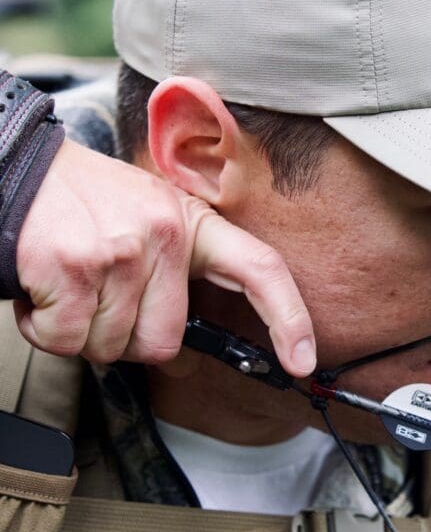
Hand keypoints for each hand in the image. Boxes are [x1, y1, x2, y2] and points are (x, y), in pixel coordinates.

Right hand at [13, 139, 315, 373]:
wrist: (19, 170)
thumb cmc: (88, 205)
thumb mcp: (152, 218)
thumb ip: (178, 274)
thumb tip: (183, 348)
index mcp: (194, 224)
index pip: (262, 270)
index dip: (290, 318)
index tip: (301, 361)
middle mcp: (166, 235)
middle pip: (165, 342)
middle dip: (126, 338)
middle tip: (99, 301)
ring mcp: (122, 251)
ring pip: (112, 346)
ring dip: (82, 332)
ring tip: (71, 285)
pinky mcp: (74, 268)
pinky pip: (67, 341)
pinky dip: (45, 330)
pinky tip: (43, 293)